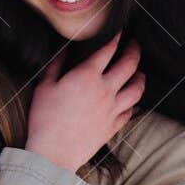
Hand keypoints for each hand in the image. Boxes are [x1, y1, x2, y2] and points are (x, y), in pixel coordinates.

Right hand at [26, 33, 143, 171]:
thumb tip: (65, 50)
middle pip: (130, 65)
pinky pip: (130, 111)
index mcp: (87, 76)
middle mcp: (105, 90)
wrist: (53, 153)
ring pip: (137, 89)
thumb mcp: (44, 86)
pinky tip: (130, 101)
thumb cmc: (45, 119)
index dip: (116, 37)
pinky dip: (133, 103)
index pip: (108, 50)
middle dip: (134, 50)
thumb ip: (57, 64)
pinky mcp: (113, 126)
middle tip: (135, 45)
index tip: (120, 31)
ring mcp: (112, 109)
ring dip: (140, 77)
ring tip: (139, 72)